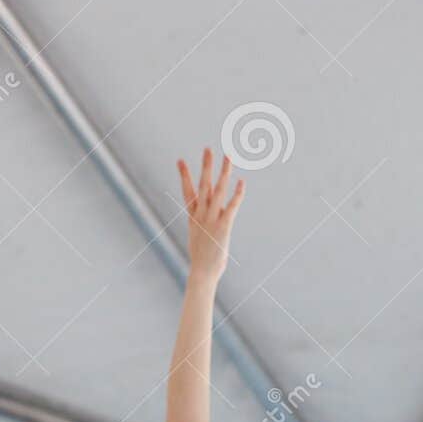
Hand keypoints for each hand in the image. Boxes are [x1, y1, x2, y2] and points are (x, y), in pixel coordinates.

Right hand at [176, 147, 244, 281]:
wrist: (202, 273)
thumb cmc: (202, 261)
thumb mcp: (200, 240)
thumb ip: (204, 229)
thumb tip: (207, 228)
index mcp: (193, 217)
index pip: (187, 192)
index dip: (184, 175)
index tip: (180, 160)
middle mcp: (201, 215)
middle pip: (202, 186)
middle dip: (205, 167)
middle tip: (207, 149)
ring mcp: (211, 219)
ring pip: (217, 191)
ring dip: (222, 172)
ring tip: (227, 156)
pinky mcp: (223, 226)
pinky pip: (231, 207)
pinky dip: (237, 194)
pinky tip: (242, 182)